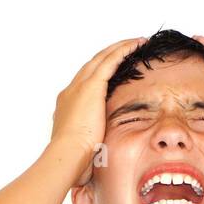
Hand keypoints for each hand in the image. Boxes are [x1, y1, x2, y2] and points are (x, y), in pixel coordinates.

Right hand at [51, 36, 145, 185]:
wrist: (66, 156)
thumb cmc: (72, 160)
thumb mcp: (81, 150)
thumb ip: (89, 147)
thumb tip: (96, 160)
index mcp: (67, 106)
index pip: (84, 83)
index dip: (98, 74)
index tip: (112, 72)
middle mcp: (71, 92)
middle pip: (91, 65)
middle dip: (109, 55)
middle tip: (126, 49)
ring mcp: (80, 87)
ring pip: (101, 58)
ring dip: (119, 48)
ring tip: (136, 42)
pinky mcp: (92, 86)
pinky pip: (111, 60)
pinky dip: (124, 50)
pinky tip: (138, 44)